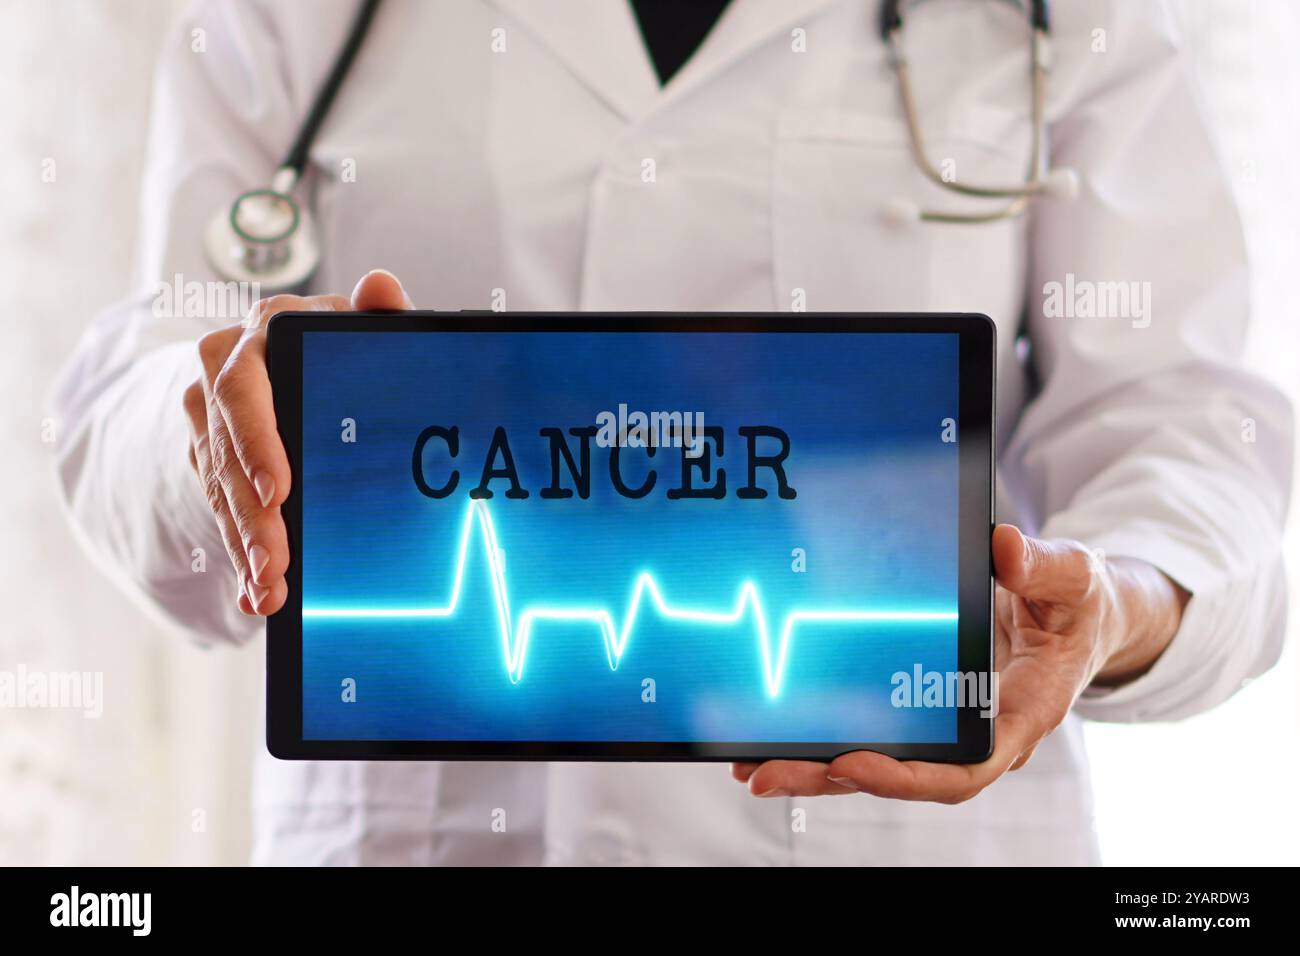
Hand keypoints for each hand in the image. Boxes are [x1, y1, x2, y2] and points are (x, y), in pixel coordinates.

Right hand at [182, 269, 412, 615]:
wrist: (299, 355)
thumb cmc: (345, 345)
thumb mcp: (363, 329)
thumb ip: (380, 312)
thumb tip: (382, 286)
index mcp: (265, 333)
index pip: (245, 387)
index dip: (256, 441)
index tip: (277, 491)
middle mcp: (226, 371)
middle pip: (230, 451)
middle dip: (252, 515)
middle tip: (274, 564)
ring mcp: (213, 415)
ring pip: (221, 486)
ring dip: (244, 543)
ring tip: (269, 589)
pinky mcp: (212, 452)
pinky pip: (221, 506)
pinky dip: (240, 550)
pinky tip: (255, 592)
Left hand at [731, 524, 1188, 802]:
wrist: (1079, 613)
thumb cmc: (1077, 605)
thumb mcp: (1074, 579)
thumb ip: (1044, 568)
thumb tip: (1004, 548)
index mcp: (1021, 716)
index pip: (964, 769)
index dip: (907, 775)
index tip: (852, 762)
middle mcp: (979, 734)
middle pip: (902, 774)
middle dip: (833, 776)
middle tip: (769, 770)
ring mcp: (947, 723)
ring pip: (878, 762)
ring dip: (816, 766)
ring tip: (754, 764)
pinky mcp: (923, 706)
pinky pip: (873, 732)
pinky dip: (825, 737)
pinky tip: (776, 731)